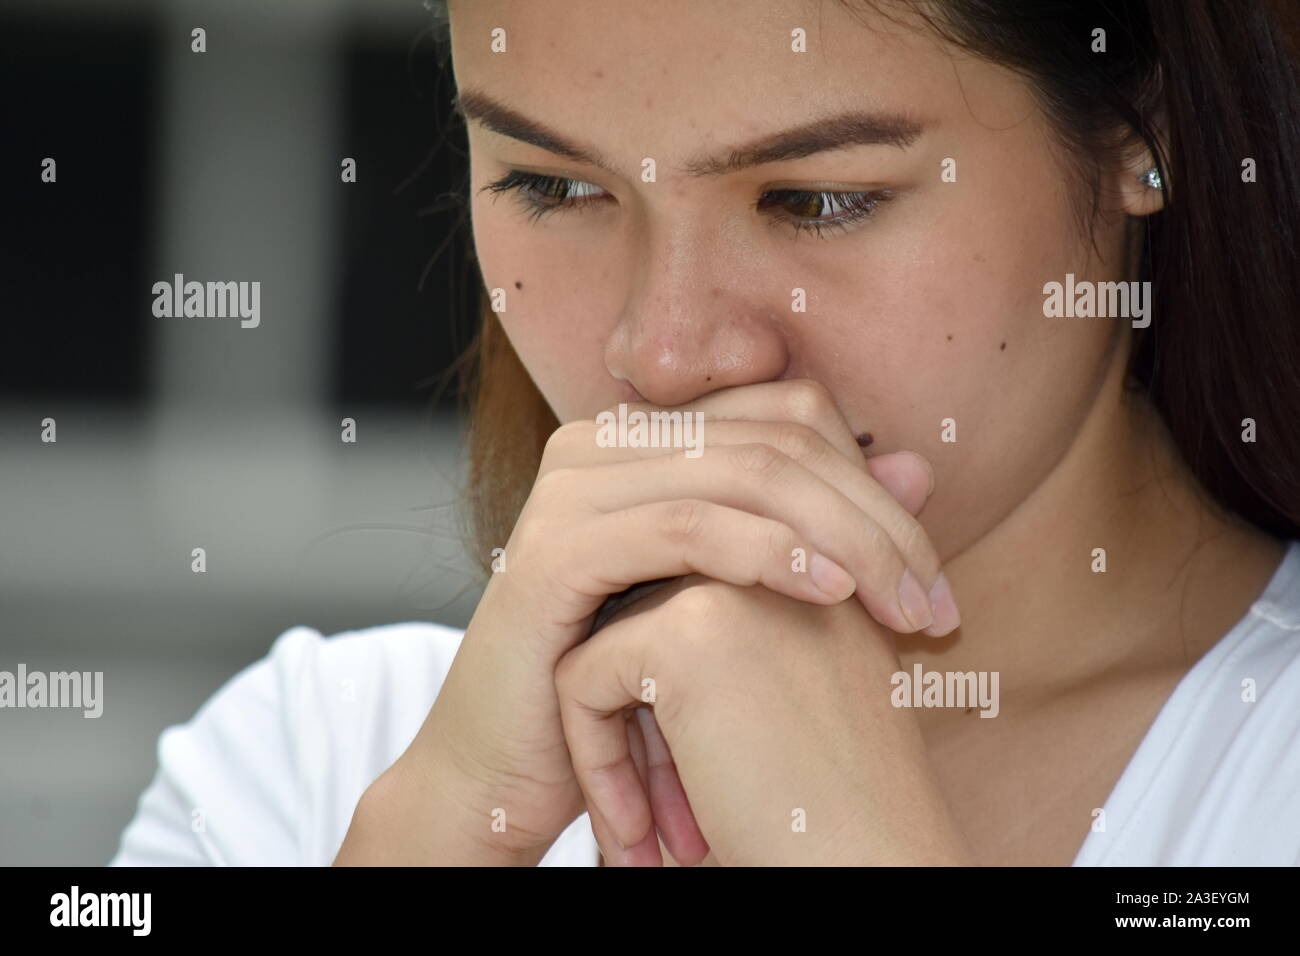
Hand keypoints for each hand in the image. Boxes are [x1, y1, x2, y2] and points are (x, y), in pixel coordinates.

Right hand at [336, 380, 954, 862]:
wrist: (513, 767)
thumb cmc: (633, 687)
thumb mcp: (741, 600)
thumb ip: (822, 529)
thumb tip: (917, 469)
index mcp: (645, 438)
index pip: (788, 418)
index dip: (872, 485)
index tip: (928, 573)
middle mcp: (602, 441)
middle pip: (777, 443)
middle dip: (875, 522)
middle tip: (935, 605)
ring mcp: (570, 486)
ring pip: (744, 475)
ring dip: (845, 540)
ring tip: (904, 610)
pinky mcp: (554, 548)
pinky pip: (684, 528)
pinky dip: (769, 554)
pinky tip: (831, 594)